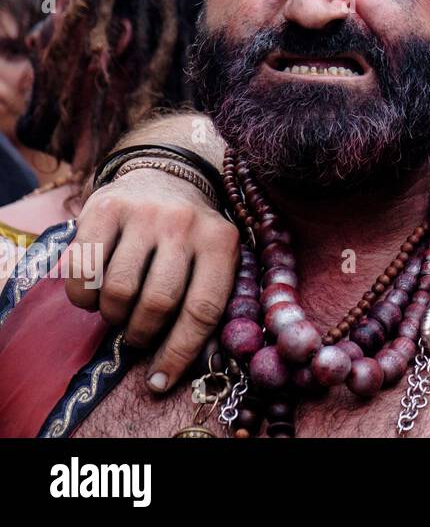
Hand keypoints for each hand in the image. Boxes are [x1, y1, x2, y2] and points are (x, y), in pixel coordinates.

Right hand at [68, 167, 238, 391]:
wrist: (167, 173)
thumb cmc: (191, 235)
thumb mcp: (215, 256)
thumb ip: (207, 298)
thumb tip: (187, 362)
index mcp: (221, 241)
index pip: (203, 310)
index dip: (179, 353)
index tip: (160, 381)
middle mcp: (185, 224)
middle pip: (158, 303)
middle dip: (143, 333)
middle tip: (139, 335)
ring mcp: (145, 213)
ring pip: (118, 291)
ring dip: (113, 316)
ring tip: (119, 311)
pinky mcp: (104, 209)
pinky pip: (83, 271)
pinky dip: (83, 297)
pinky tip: (94, 295)